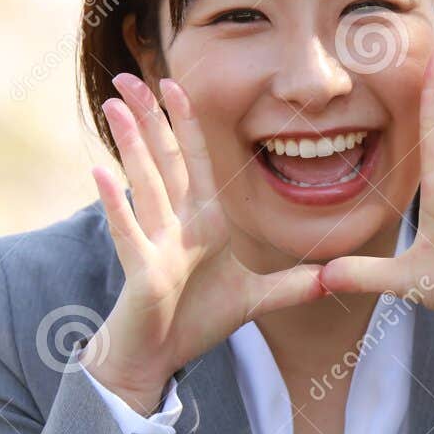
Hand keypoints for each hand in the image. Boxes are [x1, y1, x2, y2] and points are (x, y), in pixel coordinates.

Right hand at [83, 73, 327, 413]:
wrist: (157, 359)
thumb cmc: (196, 323)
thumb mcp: (254, 300)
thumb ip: (292, 286)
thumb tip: (335, 279)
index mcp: (203, 222)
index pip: (195, 161)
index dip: (187, 123)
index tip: (177, 83)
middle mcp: (175, 223)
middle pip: (163, 159)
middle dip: (149, 117)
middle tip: (129, 74)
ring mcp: (155, 243)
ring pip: (143, 183)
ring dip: (129, 143)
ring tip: (115, 105)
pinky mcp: (141, 270)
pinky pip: (127, 231)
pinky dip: (114, 204)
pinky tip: (98, 172)